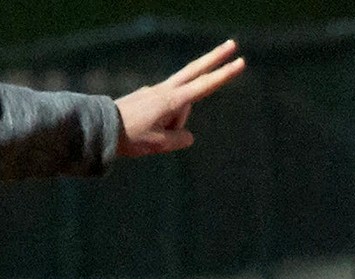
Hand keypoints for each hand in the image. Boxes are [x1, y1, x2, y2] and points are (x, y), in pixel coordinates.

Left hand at [114, 39, 245, 157]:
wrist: (99, 128)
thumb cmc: (130, 137)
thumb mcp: (160, 144)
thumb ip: (180, 139)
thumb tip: (187, 135)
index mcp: (172, 101)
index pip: (205, 85)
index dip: (225, 75)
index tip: (241, 62)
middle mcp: (165, 91)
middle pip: (195, 71)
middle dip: (215, 58)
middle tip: (232, 44)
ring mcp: (156, 92)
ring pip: (179, 107)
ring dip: (174, 125)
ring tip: (152, 137)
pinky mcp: (149, 98)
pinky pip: (166, 113)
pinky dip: (165, 124)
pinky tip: (148, 130)